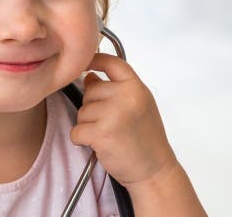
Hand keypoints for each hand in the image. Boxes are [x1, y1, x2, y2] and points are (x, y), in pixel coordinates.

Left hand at [69, 52, 178, 186]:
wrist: (154, 171)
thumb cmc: (145, 140)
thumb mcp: (137, 106)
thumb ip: (116, 89)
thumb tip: (88, 76)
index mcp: (136, 87)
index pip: (112, 63)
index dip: (94, 60)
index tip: (84, 64)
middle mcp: (126, 96)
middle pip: (90, 90)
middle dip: (93, 107)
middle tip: (111, 124)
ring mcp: (114, 114)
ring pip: (82, 111)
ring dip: (88, 124)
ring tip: (109, 135)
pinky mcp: (101, 133)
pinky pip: (76, 130)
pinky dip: (82, 139)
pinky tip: (99, 145)